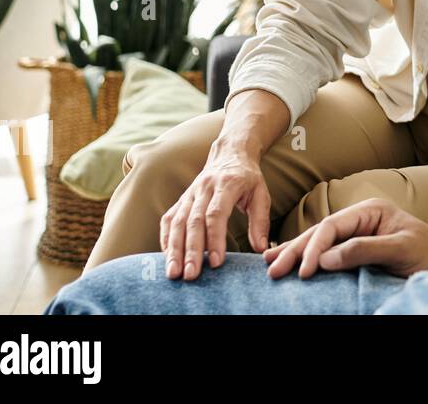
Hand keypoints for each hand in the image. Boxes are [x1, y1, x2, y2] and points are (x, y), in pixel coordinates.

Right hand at [160, 140, 270, 280]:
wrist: (229, 154)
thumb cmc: (248, 178)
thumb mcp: (261, 194)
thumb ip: (261, 220)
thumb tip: (261, 248)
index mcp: (227, 185)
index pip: (216, 214)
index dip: (215, 238)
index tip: (216, 262)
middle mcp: (204, 188)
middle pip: (193, 221)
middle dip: (191, 250)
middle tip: (190, 275)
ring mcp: (189, 194)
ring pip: (177, 222)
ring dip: (174, 249)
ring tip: (173, 273)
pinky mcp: (181, 200)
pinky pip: (168, 219)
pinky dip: (165, 239)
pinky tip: (166, 257)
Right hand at [263, 197, 427, 279]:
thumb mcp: (400, 250)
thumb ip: (363, 250)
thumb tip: (326, 258)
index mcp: (371, 210)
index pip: (333, 225)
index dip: (315, 247)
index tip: (304, 271)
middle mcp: (361, 217)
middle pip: (321, 232)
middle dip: (296, 250)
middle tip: (273, 270)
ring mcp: (358, 231)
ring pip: (319, 241)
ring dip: (295, 252)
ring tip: (269, 263)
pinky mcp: (356, 247)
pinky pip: (327, 251)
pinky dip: (307, 256)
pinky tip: (290, 260)